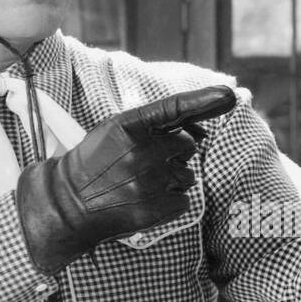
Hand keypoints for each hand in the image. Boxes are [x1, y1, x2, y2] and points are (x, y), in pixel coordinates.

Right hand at [15, 85, 236, 271]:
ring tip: (141, 183)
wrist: (71, 204)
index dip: (205, 99)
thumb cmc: (96, 162)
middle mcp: (143, 150)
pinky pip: (184, 199)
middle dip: (176, 152)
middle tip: (148, 162)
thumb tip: (200, 130)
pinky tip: (145, 199)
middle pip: (187, 144)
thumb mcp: (115, 129)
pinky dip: (171, 200)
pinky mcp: (158, 206)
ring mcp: (152, 180)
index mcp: (130, 126)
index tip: (228, 95)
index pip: (175, 107)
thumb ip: (154, 124)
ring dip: (173, 177)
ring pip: (187, 174)